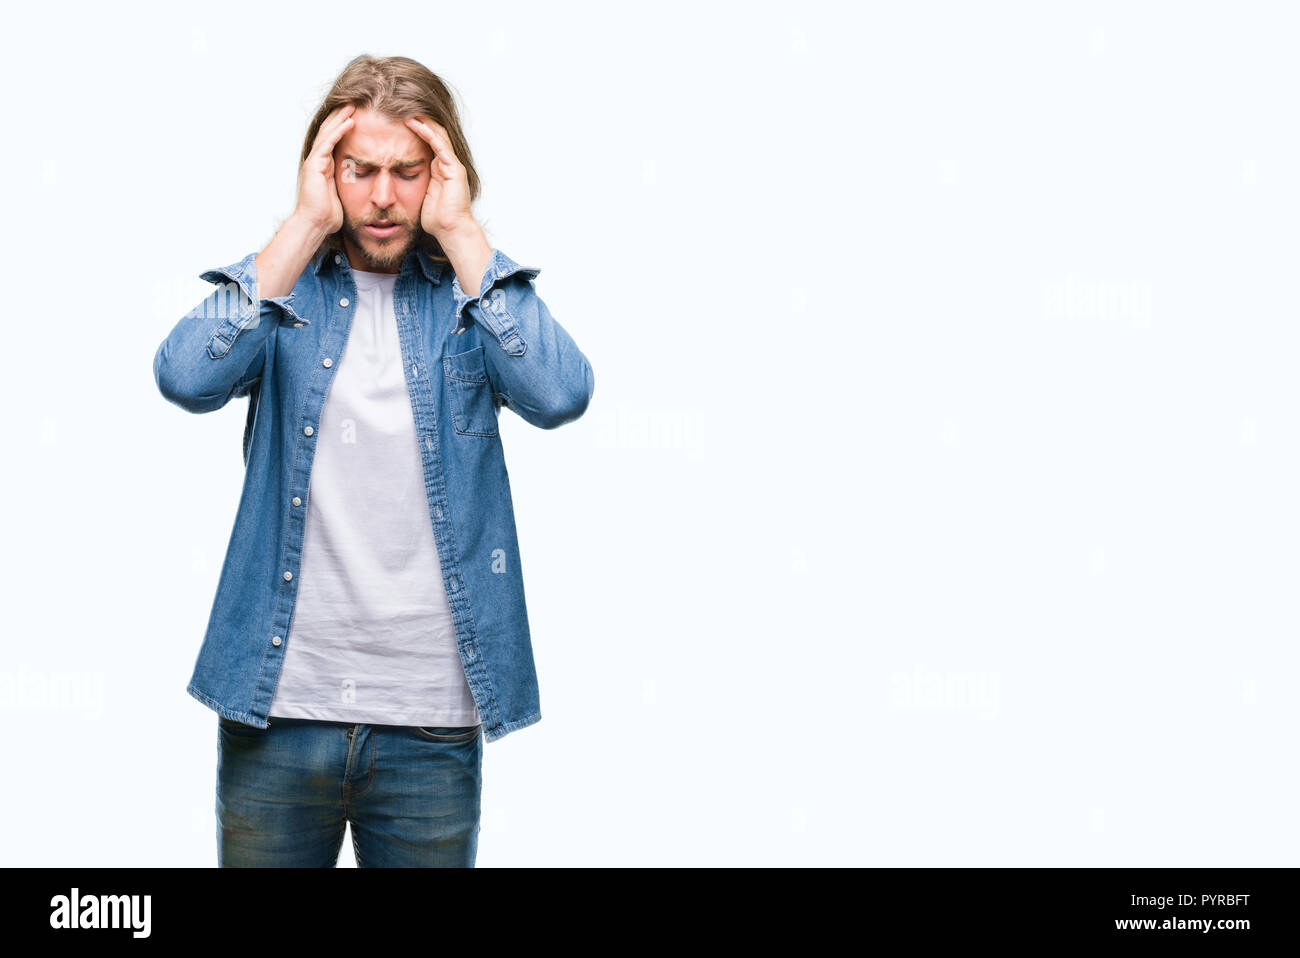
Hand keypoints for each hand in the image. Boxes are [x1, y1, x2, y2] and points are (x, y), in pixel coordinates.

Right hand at [294, 104, 355, 231]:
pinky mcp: (315, 165)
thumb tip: (365, 188)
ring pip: (328, 133)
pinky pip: (328, 143)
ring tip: (353, 106)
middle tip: (356, 103)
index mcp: (325, 166)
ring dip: (341, 118)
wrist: (315, 224)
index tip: (358, 117)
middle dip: (342, 117)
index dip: (344, 127)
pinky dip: (339, 131)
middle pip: (330, 131)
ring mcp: (315, 161)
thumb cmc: (328, 216)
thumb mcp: (344, 196)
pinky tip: (350, 122)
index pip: (334, 141)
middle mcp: (318, 161)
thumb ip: (350, 186)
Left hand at [404, 116, 475, 239]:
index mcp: (438, 169)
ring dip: (422, 122)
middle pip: (433, 134)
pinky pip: (440, 145)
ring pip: (437, 135)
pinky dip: (428, 133)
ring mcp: (452, 164)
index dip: (413, 129)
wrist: (450, 230)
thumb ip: (409, 185)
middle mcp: (446, 163)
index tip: (396, 121)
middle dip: (418, 120)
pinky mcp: (455, 168)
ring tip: (407, 110)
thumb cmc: (436, 219)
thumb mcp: (417, 196)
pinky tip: (417, 124)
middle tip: (400, 108)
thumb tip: (391, 181)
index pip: (426, 142)